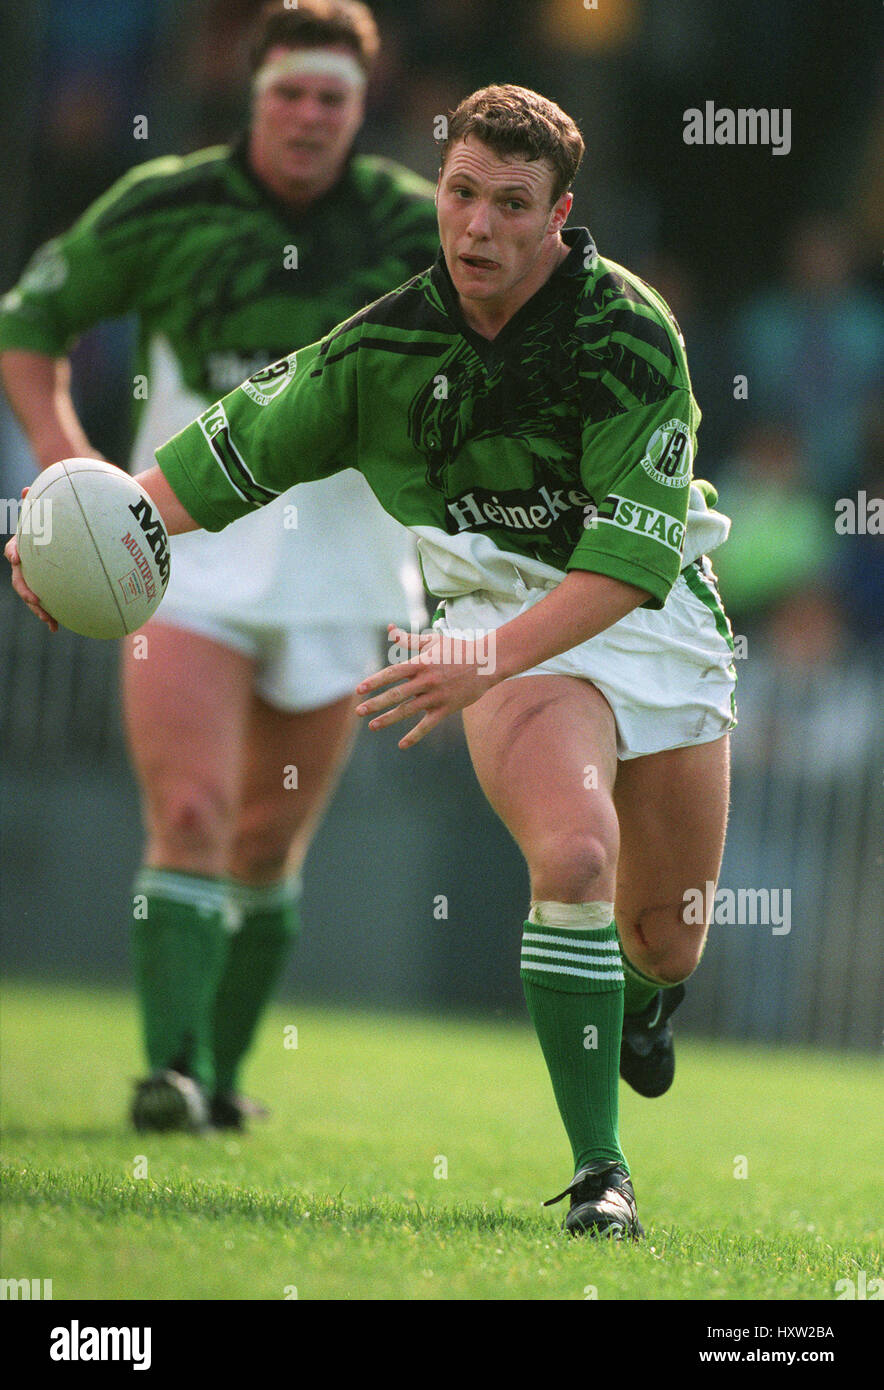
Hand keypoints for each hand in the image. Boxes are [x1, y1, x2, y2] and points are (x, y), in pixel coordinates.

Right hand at [4, 489, 57, 631]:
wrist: (59, 542)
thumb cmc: (49, 527)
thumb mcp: (43, 516)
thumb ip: (36, 505)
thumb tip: (25, 489)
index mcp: (23, 549)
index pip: (14, 550)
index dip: (14, 553)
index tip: (17, 557)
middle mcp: (25, 567)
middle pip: (21, 581)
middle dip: (27, 591)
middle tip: (36, 599)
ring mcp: (34, 580)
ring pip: (32, 597)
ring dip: (38, 610)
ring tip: (49, 620)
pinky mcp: (46, 591)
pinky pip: (45, 605)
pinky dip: (49, 616)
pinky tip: (57, 628)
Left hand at [355, 623, 498, 748]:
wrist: (488, 662)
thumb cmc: (458, 649)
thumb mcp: (433, 641)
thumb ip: (409, 640)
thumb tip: (390, 629)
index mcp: (422, 663)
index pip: (393, 673)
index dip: (375, 681)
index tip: (359, 689)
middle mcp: (427, 680)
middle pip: (397, 694)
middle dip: (376, 703)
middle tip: (359, 711)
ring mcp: (437, 696)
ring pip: (408, 710)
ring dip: (388, 719)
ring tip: (372, 726)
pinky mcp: (447, 708)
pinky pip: (428, 725)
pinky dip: (415, 735)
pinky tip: (402, 744)